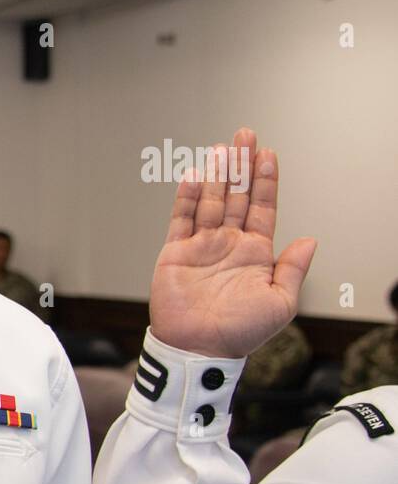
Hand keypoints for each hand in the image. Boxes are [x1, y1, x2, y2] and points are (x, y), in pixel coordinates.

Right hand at [149, 127, 316, 357]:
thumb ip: (292, 268)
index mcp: (254, 254)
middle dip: (241, 166)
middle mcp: (227, 245)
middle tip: (245, 136)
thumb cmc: (239, 332)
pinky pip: (180, 219)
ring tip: (222, 149)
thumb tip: (309, 239)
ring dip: (216, 175)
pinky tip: (193, 176)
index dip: (265, 181)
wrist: (198, 348)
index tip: (268, 155)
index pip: (262, 208)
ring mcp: (201, 247)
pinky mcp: (175, 253)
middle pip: (235, 196)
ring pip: (209, 202)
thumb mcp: (281, 302)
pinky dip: (186, 197)